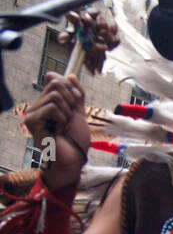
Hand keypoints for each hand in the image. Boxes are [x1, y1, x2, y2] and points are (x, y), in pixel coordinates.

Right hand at [23, 73, 90, 189]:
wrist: (74, 158)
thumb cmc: (76, 139)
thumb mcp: (79, 112)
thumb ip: (77, 95)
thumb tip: (70, 74)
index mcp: (48, 102)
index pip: (54, 78)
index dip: (69, 86)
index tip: (77, 100)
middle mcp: (38, 105)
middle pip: (55, 83)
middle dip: (71, 99)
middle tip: (71, 117)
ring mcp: (33, 112)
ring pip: (54, 95)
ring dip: (67, 111)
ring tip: (64, 125)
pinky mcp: (32, 120)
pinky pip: (51, 107)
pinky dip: (61, 118)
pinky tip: (58, 129)